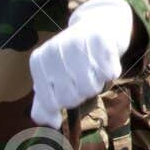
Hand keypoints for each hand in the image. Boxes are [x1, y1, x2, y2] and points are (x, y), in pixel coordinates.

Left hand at [30, 0, 133, 127]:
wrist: (98, 25)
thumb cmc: (73, 59)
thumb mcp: (54, 79)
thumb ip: (45, 105)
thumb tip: (52, 124)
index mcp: (39, 62)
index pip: (52, 103)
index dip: (64, 101)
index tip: (68, 86)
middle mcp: (54, 50)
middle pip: (72, 97)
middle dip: (81, 93)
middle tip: (83, 77)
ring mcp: (76, 42)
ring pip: (91, 87)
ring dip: (98, 83)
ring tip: (94, 68)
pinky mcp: (100, 38)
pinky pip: (109, 72)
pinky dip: (111, 71)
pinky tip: (106, 61)